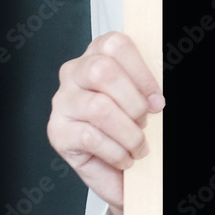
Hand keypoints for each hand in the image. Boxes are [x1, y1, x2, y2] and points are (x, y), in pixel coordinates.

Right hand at [47, 31, 164, 212]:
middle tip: (144, 122)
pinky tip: (124, 158)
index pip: (115, 45)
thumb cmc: (127, 130)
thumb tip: (158, 97)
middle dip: (134, 102)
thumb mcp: (139, 102)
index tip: (157, 99)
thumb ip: (146, 89)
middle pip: (102, 70)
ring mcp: (62, 102)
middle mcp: (74, 74)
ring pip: (99, 107)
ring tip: (137, 145)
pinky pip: (90, 137)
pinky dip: (116, 152)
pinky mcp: (57, 132)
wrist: (114, 170)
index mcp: (97, 56)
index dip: (142, 73)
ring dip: (128, 132)